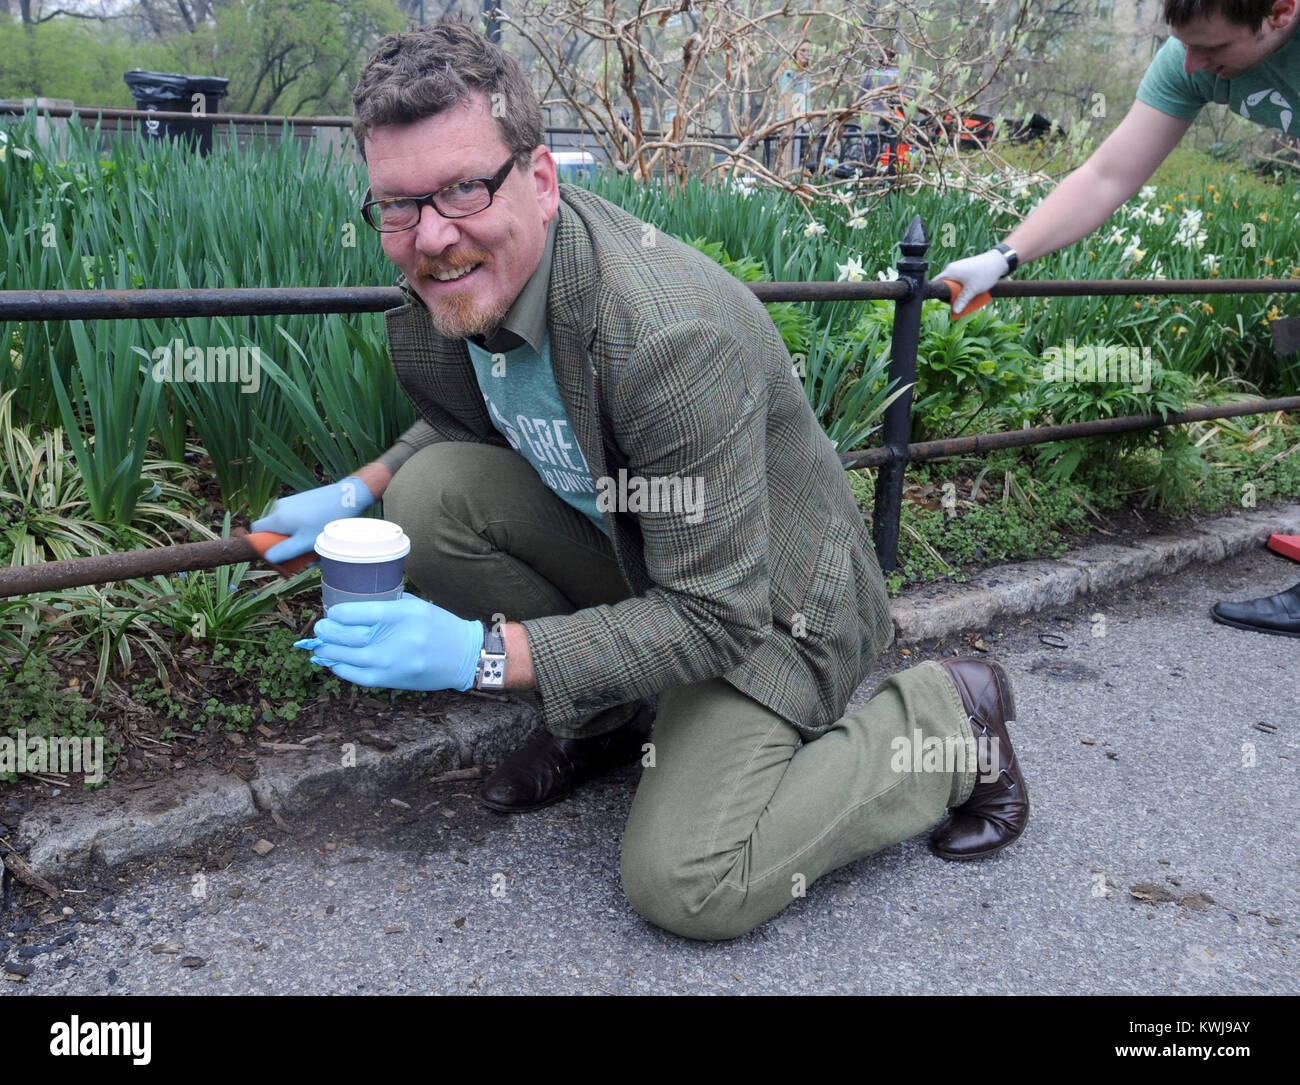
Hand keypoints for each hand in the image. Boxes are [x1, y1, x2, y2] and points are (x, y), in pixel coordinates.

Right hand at [251, 478, 373, 563]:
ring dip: (297, 537)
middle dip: (285, 543)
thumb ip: (285, 551)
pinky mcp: (303, 500)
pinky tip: (319, 533)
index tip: (276, 553)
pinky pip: (297, 518)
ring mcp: (292, 502)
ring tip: (315, 544)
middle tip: (301, 553)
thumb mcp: (305, 542)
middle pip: (273, 529)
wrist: (346, 498)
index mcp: (277, 518)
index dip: (262, 543)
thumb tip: (268, 558)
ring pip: (288, 525)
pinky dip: (304, 528)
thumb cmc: (326, 521)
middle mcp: (280, 507)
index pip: (256, 530)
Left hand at [294, 592, 484, 691]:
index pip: (357, 612)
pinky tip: (333, 660)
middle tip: (321, 627)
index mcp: (401, 614)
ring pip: (345, 658)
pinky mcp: (389, 680)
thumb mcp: (417, 606)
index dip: (338, 612)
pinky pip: (355, 676)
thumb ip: (388, 604)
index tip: (333, 611)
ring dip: (328, 650)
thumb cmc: (439, 627)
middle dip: (327, 631)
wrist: (462, 657)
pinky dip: (340, 668)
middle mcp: (393, 639)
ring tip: (321, 644)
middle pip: (346, 636)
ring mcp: (390, 663)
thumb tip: (354, 607)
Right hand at [933, 248, 1011, 312]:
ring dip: (960, 293)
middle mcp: (952, 269)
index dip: (939, 294)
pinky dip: (965, 288)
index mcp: (950, 272)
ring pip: (955, 284)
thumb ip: (962, 301)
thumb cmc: (984, 273)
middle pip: (946, 286)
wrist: (998, 261)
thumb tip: (955, 311)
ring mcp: (959, 268)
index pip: (936, 284)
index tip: (947, 302)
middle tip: (959, 304)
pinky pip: (961, 281)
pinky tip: (972, 292)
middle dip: (952, 296)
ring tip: (969, 298)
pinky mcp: (965, 269)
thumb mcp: (972, 290)